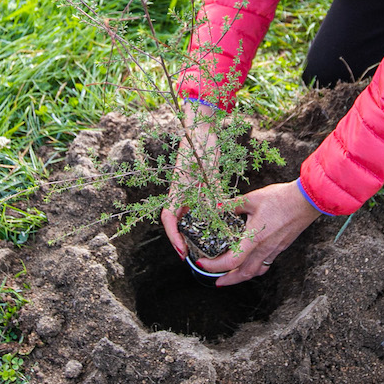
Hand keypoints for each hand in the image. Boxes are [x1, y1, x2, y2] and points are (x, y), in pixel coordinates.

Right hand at [159, 107, 219, 258]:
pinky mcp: (198, 186)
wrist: (201, 128)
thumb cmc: (199, 145)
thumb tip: (215, 211)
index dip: (173, 236)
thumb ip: (208, 188)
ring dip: (192, 231)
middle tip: (190, 254)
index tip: (181, 250)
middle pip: (176, 221)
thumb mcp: (206, 169)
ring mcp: (188, 189)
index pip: (168, 218)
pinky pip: (199, 206)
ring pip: (187, 215)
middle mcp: (180, 192)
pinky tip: (215, 226)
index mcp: (177, 189)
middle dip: (182, 239)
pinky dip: (204, 217)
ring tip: (202, 246)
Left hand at [197, 181, 321, 285]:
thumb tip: (217, 208)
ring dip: (241, 277)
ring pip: (256, 271)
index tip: (203, 264)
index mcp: (254, 238)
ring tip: (232, 276)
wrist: (307, 200)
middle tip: (216, 281)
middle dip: (228, 280)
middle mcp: (264, 248)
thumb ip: (233, 205)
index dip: (215, 266)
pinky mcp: (281, 247)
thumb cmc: (281, 198)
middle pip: (244, 274)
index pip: (231, 261)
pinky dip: (255, 268)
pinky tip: (251, 262)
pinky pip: (266, 264)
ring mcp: (274, 250)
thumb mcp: (252, 198)